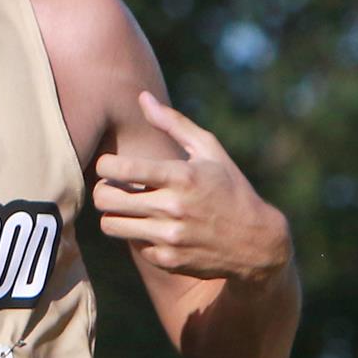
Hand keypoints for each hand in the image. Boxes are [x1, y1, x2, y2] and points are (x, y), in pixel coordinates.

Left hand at [92, 90, 291, 282]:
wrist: (255, 242)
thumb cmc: (230, 187)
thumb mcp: (209, 151)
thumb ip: (173, 122)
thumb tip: (142, 97)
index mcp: (181, 177)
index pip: (120, 169)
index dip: (104, 165)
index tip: (109, 166)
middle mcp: (173, 208)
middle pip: (105, 199)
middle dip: (102, 189)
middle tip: (111, 187)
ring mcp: (169, 237)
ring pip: (110, 225)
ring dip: (114, 214)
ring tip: (129, 206)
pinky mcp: (167, 260)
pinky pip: (132, 244)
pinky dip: (138, 234)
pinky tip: (155, 227)